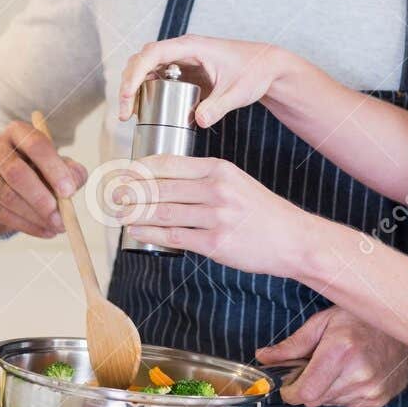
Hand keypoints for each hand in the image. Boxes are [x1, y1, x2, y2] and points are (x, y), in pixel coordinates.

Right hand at [0, 120, 88, 238]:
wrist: (4, 184)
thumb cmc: (37, 171)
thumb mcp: (58, 166)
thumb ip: (71, 172)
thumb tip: (72, 184)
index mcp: (17, 132)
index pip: (35, 144)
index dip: (53, 168)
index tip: (69, 191)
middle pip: (16, 172)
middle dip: (41, 198)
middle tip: (61, 217)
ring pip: (7, 197)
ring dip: (35, 216)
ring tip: (56, 227)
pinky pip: (0, 213)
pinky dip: (26, 225)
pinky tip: (44, 230)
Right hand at [117, 36, 299, 127]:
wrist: (266, 67)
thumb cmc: (254, 71)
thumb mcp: (238, 92)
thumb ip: (218, 106)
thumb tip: (198, 121)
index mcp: (192, 47)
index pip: (152, 54)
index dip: (135, 74)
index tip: (127, 97)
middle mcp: (181, 50)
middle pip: (142, 60)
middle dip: (128, 84)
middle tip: (125, 113)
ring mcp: (180, 60)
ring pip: (145, 68)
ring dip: (133, 87)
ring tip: (129, 114)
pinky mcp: (182, 71)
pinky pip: (155, 76)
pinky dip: (144, 90)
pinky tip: (142, 109)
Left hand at [120, 155, 315, 276]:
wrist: (294, 239)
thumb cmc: (263, 213)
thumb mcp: (237, 183)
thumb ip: (205, 180)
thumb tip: (166, 183)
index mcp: (219, 169)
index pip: (169, 163)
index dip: (140, 169)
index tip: (123, 173)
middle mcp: (216, 189)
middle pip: (161, 188)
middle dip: (131, 192)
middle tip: (113, 195)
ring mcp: (216, 216)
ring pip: (163, 212)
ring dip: (135, 213)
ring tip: (119, 214)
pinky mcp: (216, 243)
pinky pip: (174, 236)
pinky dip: (150, 233)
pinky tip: (136, 232)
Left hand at [257, 307, 407, 406]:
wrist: (399, 322)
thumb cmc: (359, 318)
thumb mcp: (321, 323)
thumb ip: (291, 346)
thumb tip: (264, 358)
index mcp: (340, 352)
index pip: (304, 393)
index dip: (290, 391)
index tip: (288, 384)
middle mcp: (358, 373)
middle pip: (315, 400)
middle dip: (308, 387)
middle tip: (315, 367)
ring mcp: (372, 388)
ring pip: (332, 402)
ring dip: (328, 389)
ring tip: (338, 366)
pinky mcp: (380, 397)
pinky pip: (350, 404)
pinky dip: (345, 392)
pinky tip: (352, 372)